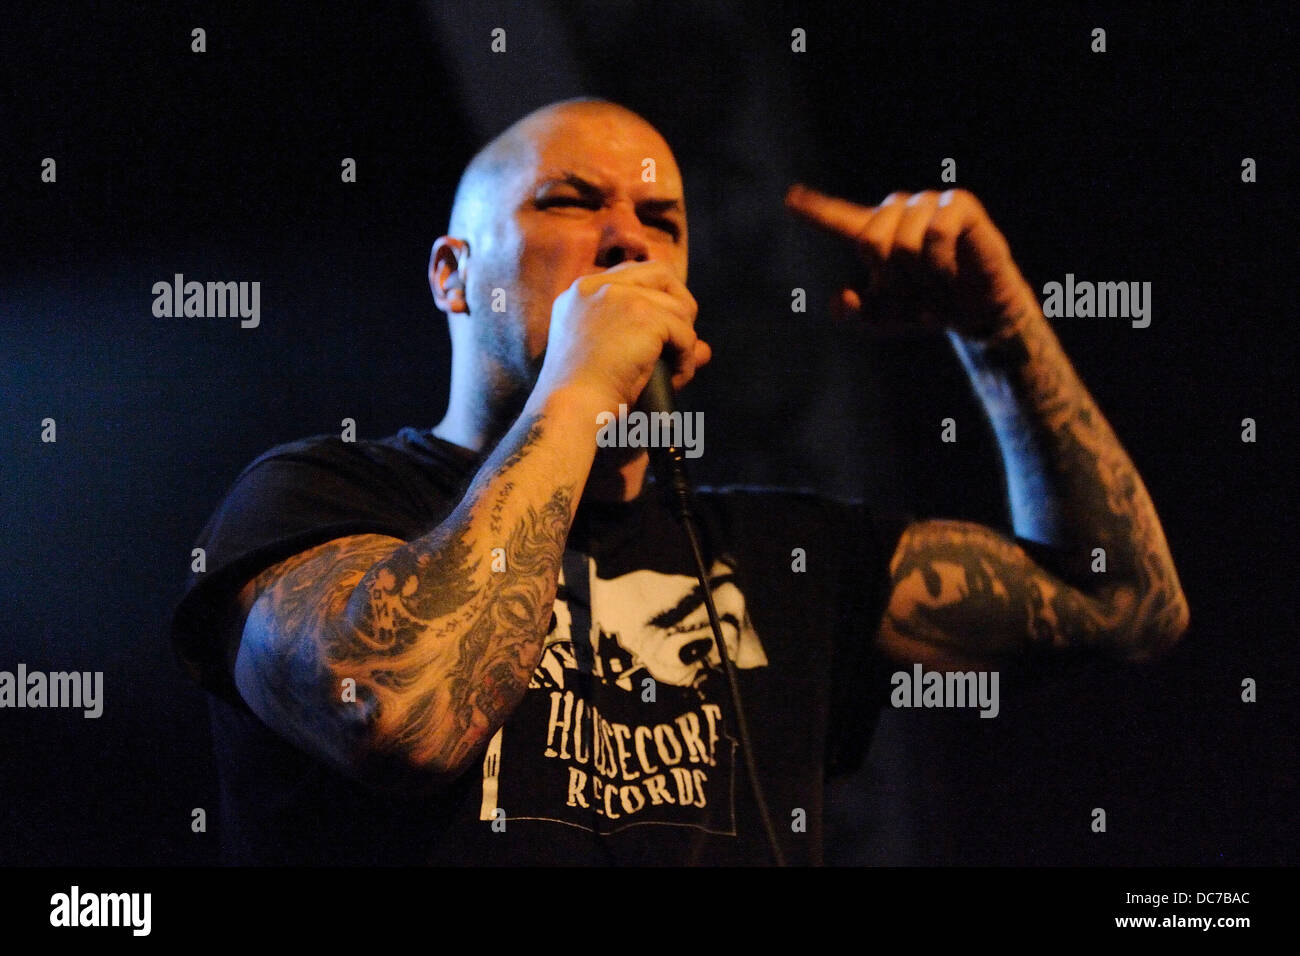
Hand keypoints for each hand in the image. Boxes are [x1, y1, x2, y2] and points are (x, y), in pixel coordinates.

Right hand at [536, 260, 710, 412]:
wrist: (571, 409)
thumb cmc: (583, 396)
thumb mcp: (612, 359)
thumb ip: (651, 342)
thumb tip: (704, 350)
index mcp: (579, 293)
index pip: (632, 274)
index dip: (656, 297)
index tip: (663, 329)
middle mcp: (596, 287)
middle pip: (662, 275)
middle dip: (681, 307)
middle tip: (681, 344)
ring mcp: (620, 296)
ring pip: (679, 308)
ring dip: (684, 343)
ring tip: (672, 375)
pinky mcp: (642, 315)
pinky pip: (685, 334)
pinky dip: (686, 361)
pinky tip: (674, 381)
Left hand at [784, 185, 1036, 338]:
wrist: (978, 313)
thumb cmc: (930, 309)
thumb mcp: (885, 322)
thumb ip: (855, 315)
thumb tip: (842, 299)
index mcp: (876, 236)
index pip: (838, 219)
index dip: (814, 210)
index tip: (790, 199)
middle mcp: (898, 214)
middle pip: (870, 240)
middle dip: (893, 279)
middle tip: (916, 293)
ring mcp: (927, 204)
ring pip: (905, 241)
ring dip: (921, 277)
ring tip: (937, 285)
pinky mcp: (958, 203)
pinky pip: (936, 232)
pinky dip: (942, 262)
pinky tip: (952, 272)